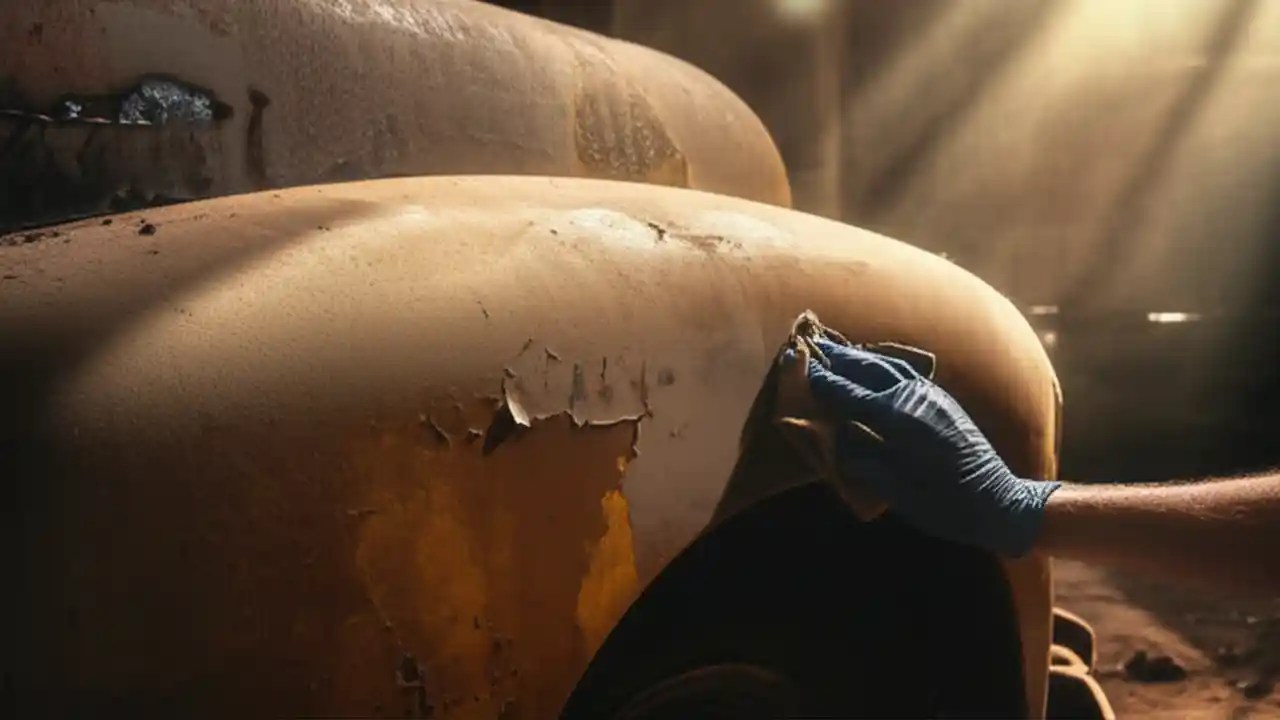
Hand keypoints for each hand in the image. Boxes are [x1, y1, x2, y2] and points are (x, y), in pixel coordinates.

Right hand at [805, 338, 1059, 556]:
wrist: (997, 501)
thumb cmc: (943, 504)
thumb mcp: (894, 488)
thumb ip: (863, 460)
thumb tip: (839, 440)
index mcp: (898, 420)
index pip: (850, 394)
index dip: (824, 382)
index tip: (802, 370)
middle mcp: (914, 398)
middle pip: (869, 368)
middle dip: (840, 358)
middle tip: (813, 346)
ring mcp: (932, 396)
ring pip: (890, 365)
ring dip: (863, 356)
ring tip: (840, 350)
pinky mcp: (944, 400)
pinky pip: (907, 372)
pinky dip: (885, 364)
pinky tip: (876, 366)